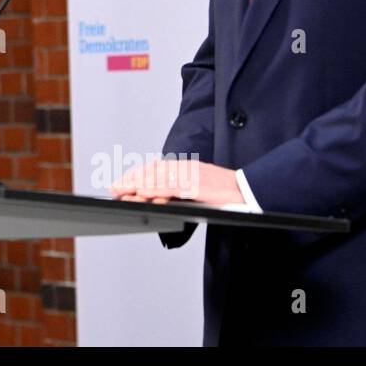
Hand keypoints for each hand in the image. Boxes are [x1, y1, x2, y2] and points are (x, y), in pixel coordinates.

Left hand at [109, 159, 243, 205]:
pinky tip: (143, 193)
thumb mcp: (202, 188)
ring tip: (122, 191)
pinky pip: (173, 187)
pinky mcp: (199, 187)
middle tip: (115, 188)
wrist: (251, 191)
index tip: (123, 182)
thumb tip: (162, 197)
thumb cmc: (228, 193)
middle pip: (154, 172)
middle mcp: (188, 168)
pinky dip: (156, 189)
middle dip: (132, 180)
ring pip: (159, 179)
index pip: (157, 168)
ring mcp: (193, 176)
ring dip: (138, 185)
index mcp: (188, 167)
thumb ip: (182, 189)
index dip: (138, 174)